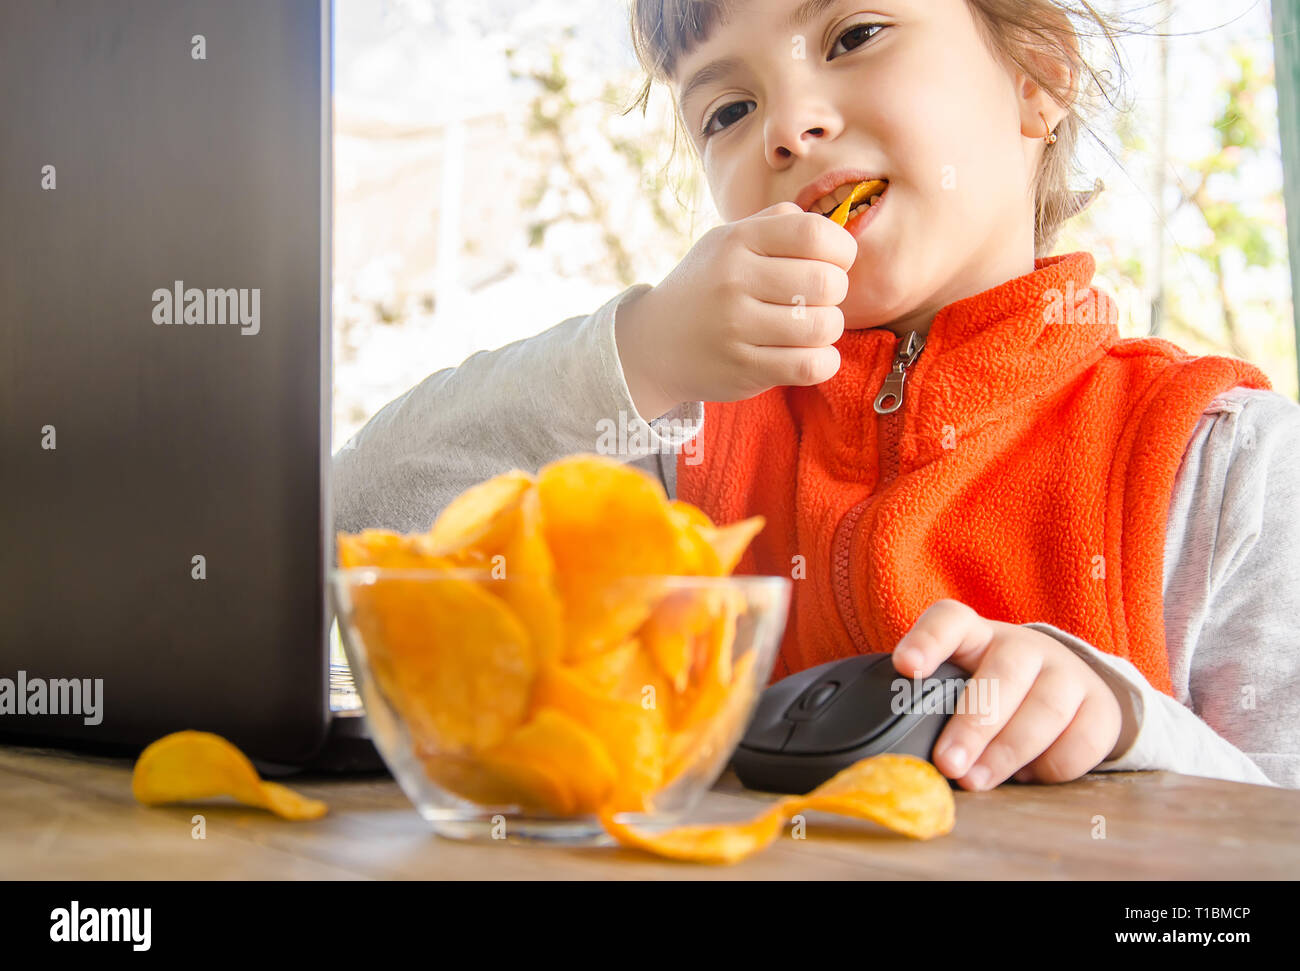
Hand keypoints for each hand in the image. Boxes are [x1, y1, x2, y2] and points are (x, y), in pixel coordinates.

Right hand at [614, 202, 858, 419]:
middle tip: (818, 298)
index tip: (835, 262)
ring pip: (824, 327)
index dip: (841, 249)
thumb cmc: (707, 287)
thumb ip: (776, 223)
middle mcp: (734, 281)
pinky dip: (825, 361)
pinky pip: (811, 366)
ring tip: (811, 327)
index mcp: (736, 241)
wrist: (653, 345)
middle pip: (827, 282)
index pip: (813, 234)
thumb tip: (831, 226)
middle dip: (836, 291)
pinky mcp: (743, 370)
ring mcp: (736, 329)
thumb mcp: (726, 241)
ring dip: (830, 328)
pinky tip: (811, 355)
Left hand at [892, 599, 1123, 789]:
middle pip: (1002, 674)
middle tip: (948, 764)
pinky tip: (1026, 775)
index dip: (928, 641)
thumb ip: (931, 705)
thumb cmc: (993, 693)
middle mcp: (1022, 646)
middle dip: (974, 724)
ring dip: (1008, 751)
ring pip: (1044, 709)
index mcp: (975, 635)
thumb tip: (900, 749)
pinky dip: (1051, 766)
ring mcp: (1066, 672)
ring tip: (978, 780)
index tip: (906, 668)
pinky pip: (1081, 740)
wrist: (1067, 692)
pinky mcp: (1101, 706)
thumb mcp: (959, 686)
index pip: (950, 621)